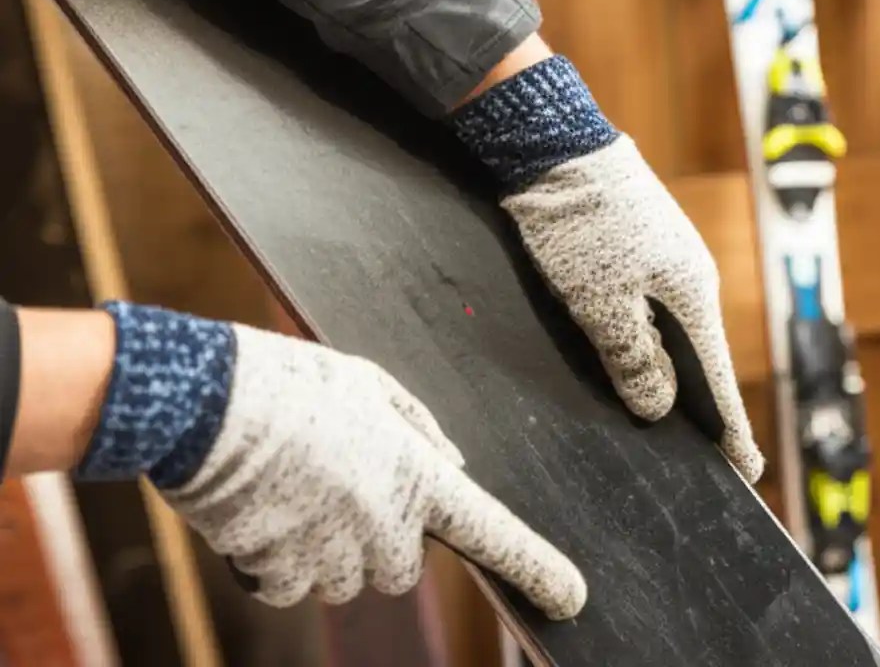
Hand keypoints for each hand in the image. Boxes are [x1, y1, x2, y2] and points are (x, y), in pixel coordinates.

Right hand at [161, 324, 586, 617]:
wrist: (208, 401)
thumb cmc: (295, 383)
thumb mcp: (372, 386)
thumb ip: (422, 433)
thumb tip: (456, 468)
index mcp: (417, 473)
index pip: (490, 529)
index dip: (533, 564)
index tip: (571, 596)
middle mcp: (385, 523)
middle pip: (400, 567)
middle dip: (377, 541)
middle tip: (337, 488)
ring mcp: (333, 553)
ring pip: (343, 581)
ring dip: (321, 550)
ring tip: (289, 489)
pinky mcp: (281, 571)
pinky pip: (289, 586)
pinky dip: (274, 562)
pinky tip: (257, 511)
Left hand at [501, 135, 764, 482]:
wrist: (556, 143)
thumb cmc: (578, 225)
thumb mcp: (599, 302)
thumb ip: (633, 358)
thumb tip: (660, 408)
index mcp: (691, 295)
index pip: (717, 378)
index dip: (728, 428)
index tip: (746, 470)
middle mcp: (690, 278)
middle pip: (701, 358)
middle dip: (703, 409)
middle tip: (709, 456)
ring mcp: (668, 258)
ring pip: (676, 333)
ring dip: (674, 375)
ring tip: (669, 418)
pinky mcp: (642, 246)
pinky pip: (655, 309)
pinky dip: (652, 343)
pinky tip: (635, 359)